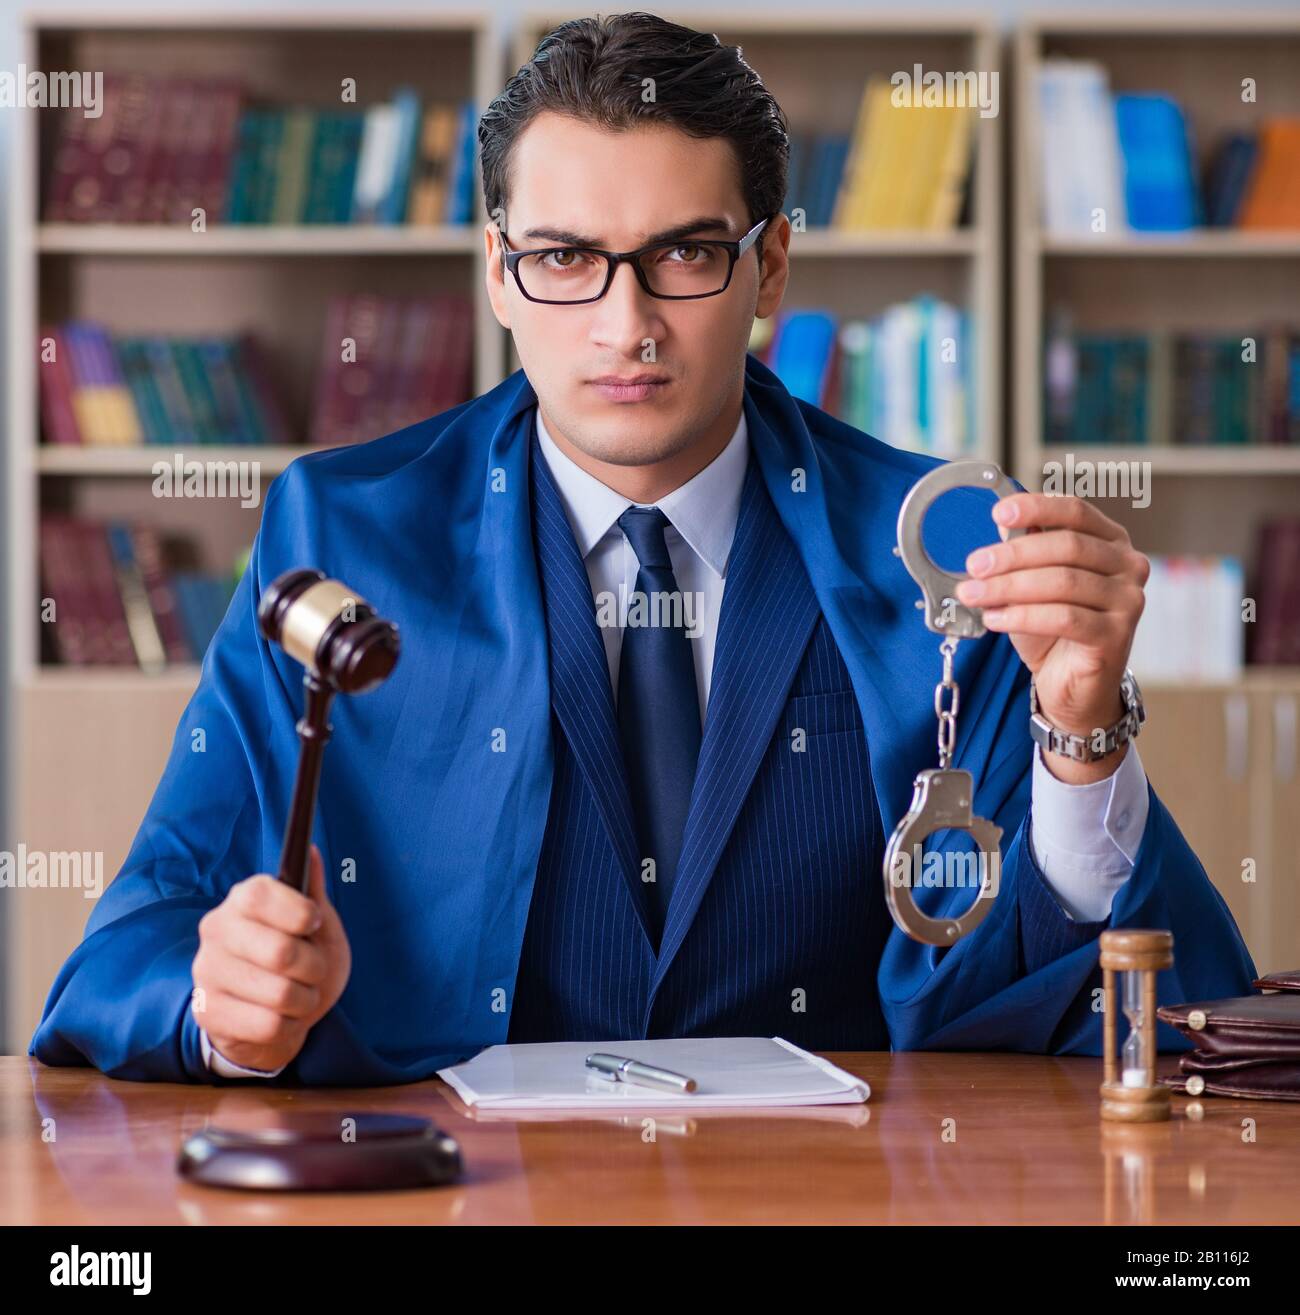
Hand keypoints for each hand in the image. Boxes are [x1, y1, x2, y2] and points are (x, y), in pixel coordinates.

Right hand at [191, 845, 350, 1072]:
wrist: (276, 1018)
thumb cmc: (300, 963)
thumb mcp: (317, 927)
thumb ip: (314, 893)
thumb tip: (313, 851)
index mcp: (243, 899)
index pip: (261, 896)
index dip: (300, 913)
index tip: (315, 924)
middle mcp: (216, 929)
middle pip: (280, 952)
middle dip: (314, 967)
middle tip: (314, 970)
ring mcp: (206, 972)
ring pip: (279, 993)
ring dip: (304, 1000)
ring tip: (299, 996)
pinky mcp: (206, 1013)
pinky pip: (268, 1025)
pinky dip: (289, 1025)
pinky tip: (280, 1017)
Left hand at [954, 492, 1148, 784]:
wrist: (1072, 685)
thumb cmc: (1053, 630)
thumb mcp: (1031, 584)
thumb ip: (1023, 554)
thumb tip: (1003, 526)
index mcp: (1111, 541)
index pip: (1076, 512)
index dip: (1037, 508)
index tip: (999, 513)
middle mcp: (1129, 565)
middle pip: (1067, 546)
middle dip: (1013, 555)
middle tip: (975, 564)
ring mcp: (1128, 601)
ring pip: (1063, 582)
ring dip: (1009, 587)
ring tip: (974, 594)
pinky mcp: (1117, 635)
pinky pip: (1064, 617)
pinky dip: (1023, 616)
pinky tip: (995, 619)